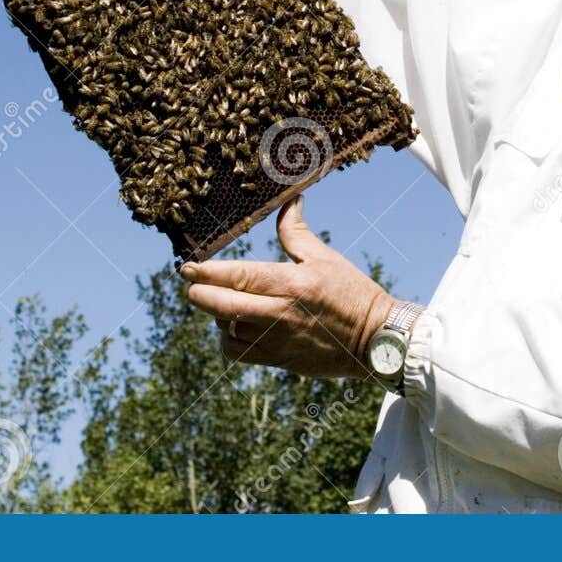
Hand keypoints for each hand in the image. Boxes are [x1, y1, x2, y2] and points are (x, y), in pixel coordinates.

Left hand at [180, 196, 394, 379]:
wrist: (374, 340)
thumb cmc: (351, 293)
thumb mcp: (325, 258)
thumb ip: (296, 232)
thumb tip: (288, 201)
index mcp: (292, 284)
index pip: (238, 276)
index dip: (207, 271)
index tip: (186, 267)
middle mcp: (280, 314)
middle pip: (221, 306)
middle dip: (200, 293)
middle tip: (192, 283)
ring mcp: (277, 341)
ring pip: (226, 330)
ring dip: (216, 316)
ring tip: (222, 302)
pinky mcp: (278, 359)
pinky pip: (238, 352)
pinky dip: (227, 339)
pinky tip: (234, 326)